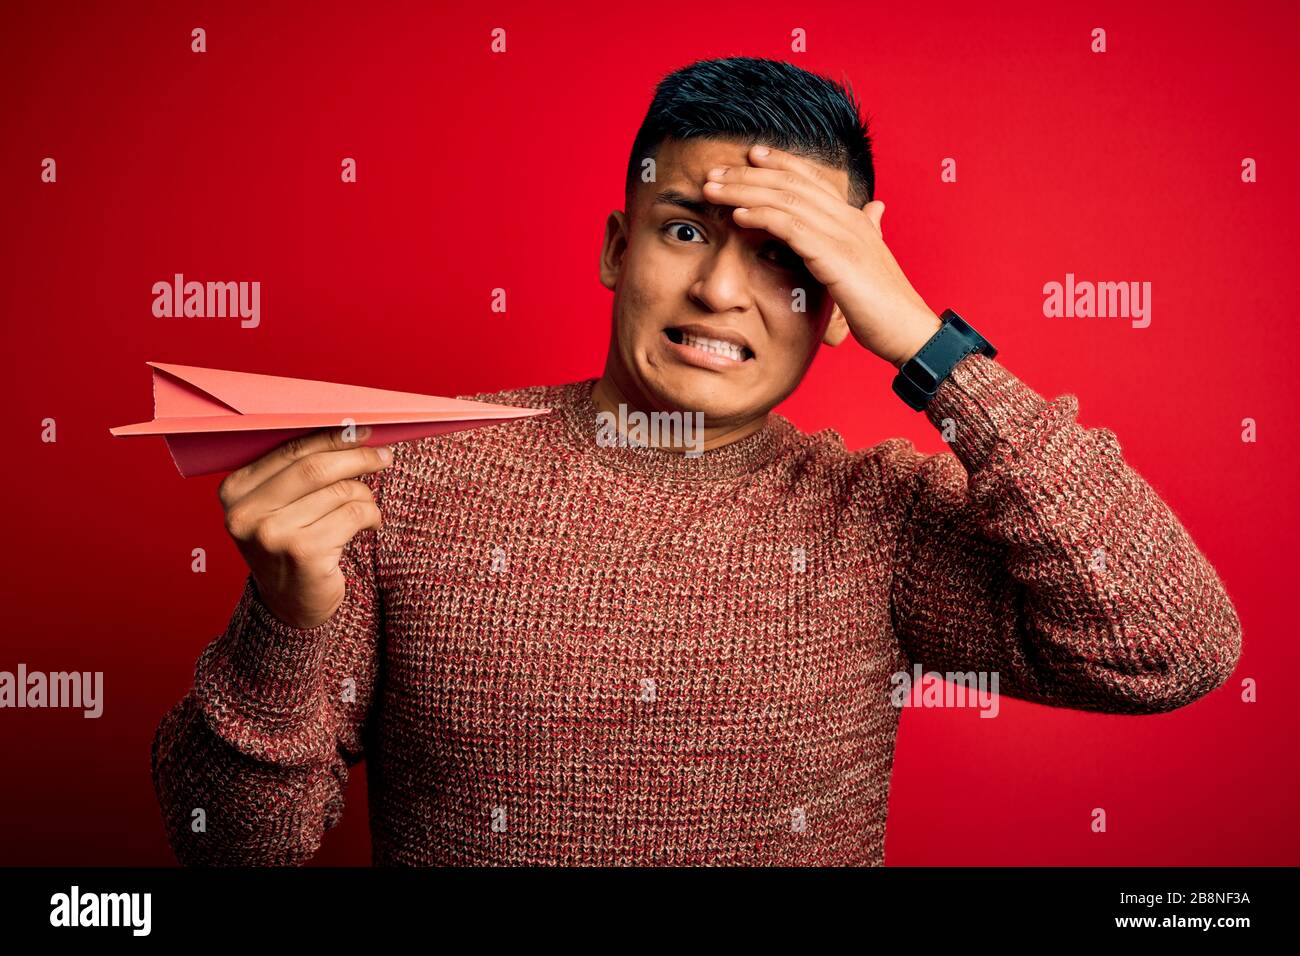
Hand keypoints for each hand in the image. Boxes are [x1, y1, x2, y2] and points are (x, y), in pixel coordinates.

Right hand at [217, 426, 392, 629]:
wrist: (291, 605)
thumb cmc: (292, 545)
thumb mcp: (280, 507)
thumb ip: (299, 472)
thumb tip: (352, 430)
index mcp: (234, 491)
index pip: (291, 451)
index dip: (332, 438)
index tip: (364, 432)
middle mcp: (245, 513)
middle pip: (315, 468)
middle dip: (357, 458)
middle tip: (384, 458)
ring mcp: (272, 534)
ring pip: (339, 491)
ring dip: (364, 494)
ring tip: (366, 506)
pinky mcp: (303, 552)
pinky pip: (353, 514)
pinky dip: (371, 515)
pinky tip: (370, 524)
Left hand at [703, 144, 942, 366]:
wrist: (910, 331)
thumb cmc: (886, 306)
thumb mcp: (872, 261)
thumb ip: (868, 232)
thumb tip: (875, 209)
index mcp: (853, 218)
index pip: (810, 179)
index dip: (779, 162)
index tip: (749, 155)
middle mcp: (848, 218)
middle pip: (790, 182)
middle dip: (748, 174)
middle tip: (714, 171)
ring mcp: (843, 235)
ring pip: (785, 199)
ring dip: (743, 191)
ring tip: (712, 188)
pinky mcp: (835, 257)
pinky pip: (791, 227)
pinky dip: (762, 216)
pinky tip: (737, 214)